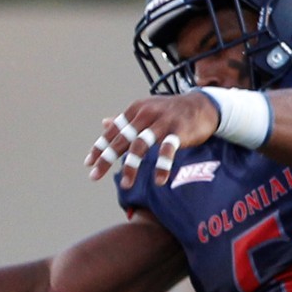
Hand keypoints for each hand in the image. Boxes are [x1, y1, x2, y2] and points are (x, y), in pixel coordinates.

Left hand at [85, 91, 219, 188]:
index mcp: (136, 110)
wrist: (203, 105)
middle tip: (95, 176)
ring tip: (125, 185)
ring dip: (131, 166)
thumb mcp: (146, 111)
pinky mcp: (179, 131)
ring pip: (141, 145)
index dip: (100, 147)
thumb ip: (125, 120)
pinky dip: (163, 166)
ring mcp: (162, 122)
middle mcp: (146, 114)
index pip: (114, 130)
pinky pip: (168, 150)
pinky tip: (159, 182)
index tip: (88, 164)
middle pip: (122, 139)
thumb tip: (104, 123)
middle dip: (107, 158)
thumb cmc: (169, 112)